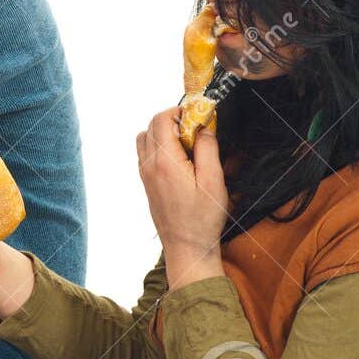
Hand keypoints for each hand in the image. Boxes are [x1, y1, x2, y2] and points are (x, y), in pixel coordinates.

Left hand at [137, 107, 228, 283]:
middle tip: (196, 130)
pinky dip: (160, 148)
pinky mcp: (147, 184)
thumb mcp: (214, 180)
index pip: (161, 119)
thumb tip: (203, 126)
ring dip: (164, 133)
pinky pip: (146, 155)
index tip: (199, 116)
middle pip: (151, 126)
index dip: (180, 111)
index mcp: (165, 162)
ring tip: (188, 145)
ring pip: (145, 139)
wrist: (186, 247)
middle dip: (173, 120)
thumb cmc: (203, 218)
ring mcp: (145, 175)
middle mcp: (149, 166)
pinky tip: (180, 160)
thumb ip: (207, 149)